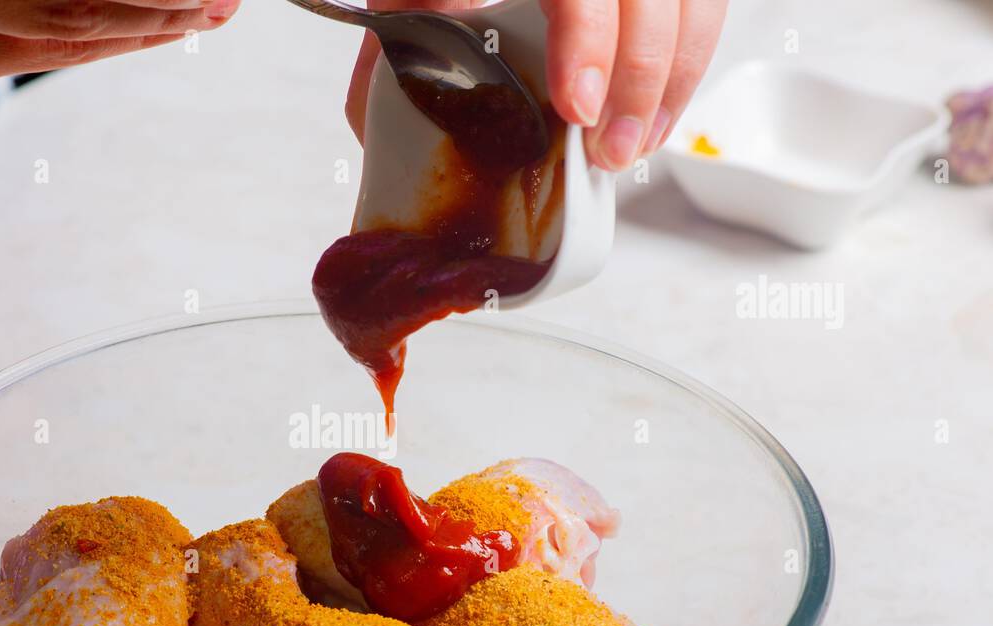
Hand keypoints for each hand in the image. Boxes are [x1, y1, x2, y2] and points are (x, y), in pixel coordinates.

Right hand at [0, 0, 240, 97]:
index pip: (66, 2)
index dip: (139, 1)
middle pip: (75, 31)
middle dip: (158, 18)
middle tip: (222, 7)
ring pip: (59, 52)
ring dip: (135, 35)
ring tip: (198, 18)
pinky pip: (28, 60)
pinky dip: (87, 44)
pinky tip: (132, 32)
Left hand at [345, 0, 726, 171]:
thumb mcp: (403, 0)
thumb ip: (387, 49)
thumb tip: (381, 128)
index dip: (587, 37)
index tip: (576, 107)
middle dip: (641, 77)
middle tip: (610, 152)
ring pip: (692, 0)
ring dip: (671, 81)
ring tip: (635, 149)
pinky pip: (703, 8)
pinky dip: (685, 68)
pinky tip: (653, 121)